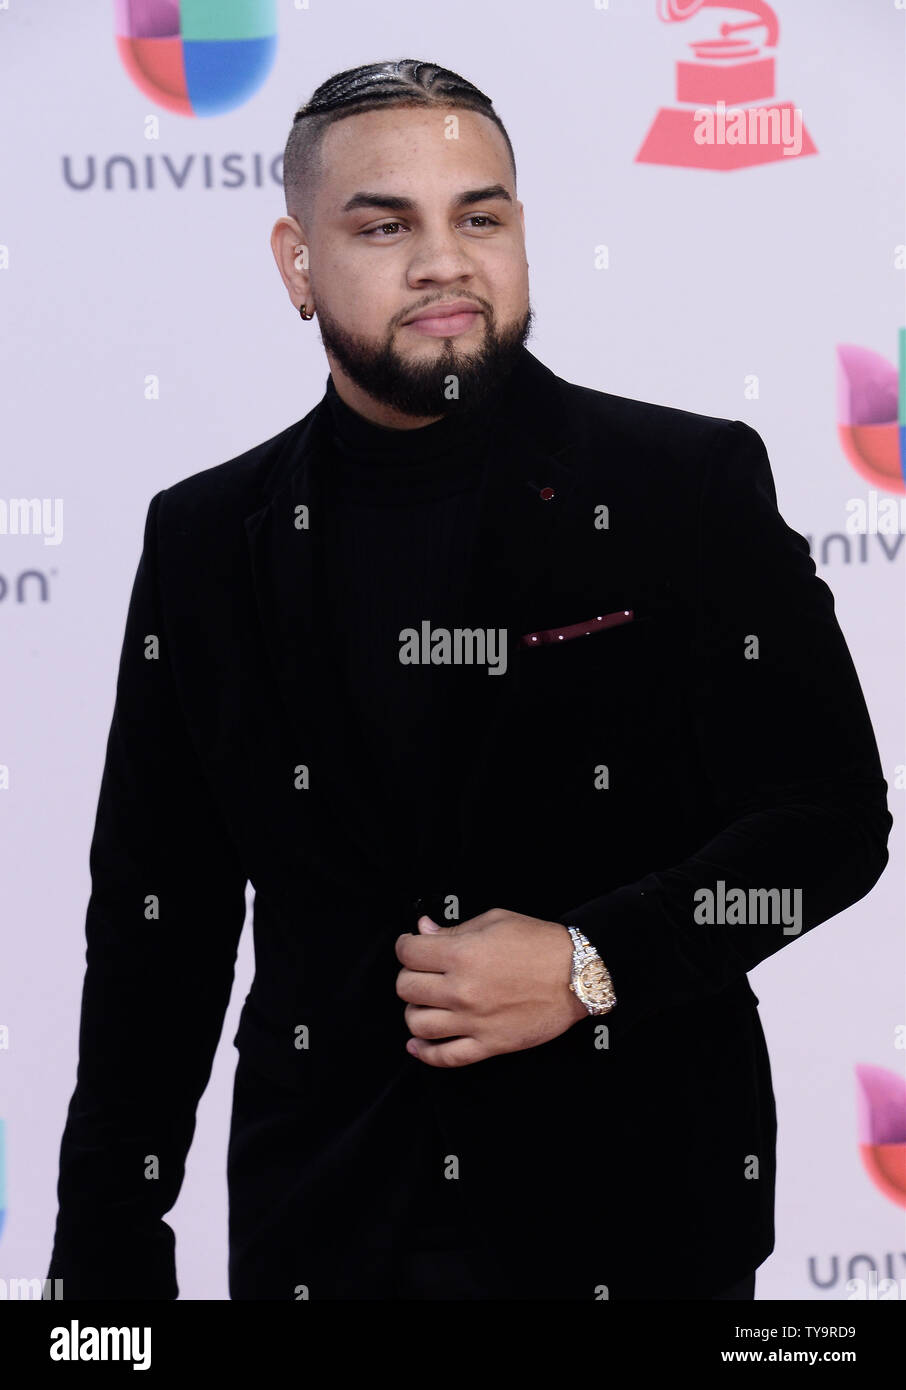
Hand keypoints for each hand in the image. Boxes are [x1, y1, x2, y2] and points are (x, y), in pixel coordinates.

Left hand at [394, 907, 588, 1067]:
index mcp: (462, 954)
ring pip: (418, 1023)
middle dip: (409, 976)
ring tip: (425, 1003)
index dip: (405, 945)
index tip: (411, 945)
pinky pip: (445, 1057)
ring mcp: (473, 1021)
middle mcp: (462, 990)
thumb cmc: (540, 944)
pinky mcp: (488, 1045)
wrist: (578, 975)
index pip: (408, 952)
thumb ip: (454, 929)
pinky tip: (417, 1044)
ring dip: (414, 1011)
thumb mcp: (495, 921)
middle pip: (406, 988)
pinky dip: (425, 1053)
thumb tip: (424, 928)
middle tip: (422, 971)